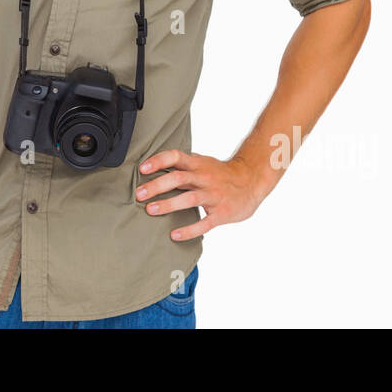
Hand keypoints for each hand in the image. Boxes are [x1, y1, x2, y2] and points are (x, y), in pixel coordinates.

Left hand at [135, 149, 267, 240]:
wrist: (252, 181)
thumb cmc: (221, 174)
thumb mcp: (203, 163)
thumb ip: (183, 166)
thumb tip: (155, 166)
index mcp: (198, 164)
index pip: (176, 157)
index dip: (158, 161)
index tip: (142, 168)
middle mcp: (205, 178)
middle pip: (178, 178)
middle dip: (157, 186)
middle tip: (139, 194)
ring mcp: (214, 195)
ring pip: (189, 199)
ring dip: (169, 204)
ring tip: (151, 210)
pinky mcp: (222, 213)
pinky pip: (204, 223)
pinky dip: (189, 230)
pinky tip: (175, 235)